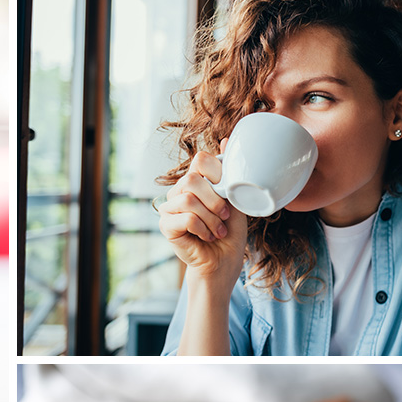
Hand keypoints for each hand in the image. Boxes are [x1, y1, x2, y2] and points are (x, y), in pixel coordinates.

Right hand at [157, 146, 246, 284]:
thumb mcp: (235, 199)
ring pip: (188, 199)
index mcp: (195, 182)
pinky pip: (185, 217)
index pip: (200, 161)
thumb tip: (227, 140)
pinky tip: (207, 236)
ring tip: (218, 230)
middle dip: (215, 200)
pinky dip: (202, 228)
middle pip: (192, 179)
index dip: (217, 173)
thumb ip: (229, 174)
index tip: (228, 194)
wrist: (223, 262)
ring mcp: (169, 208)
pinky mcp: (166, 225)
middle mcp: (179, 191)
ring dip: (210, 218)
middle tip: (225, 216)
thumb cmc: (230, 233)